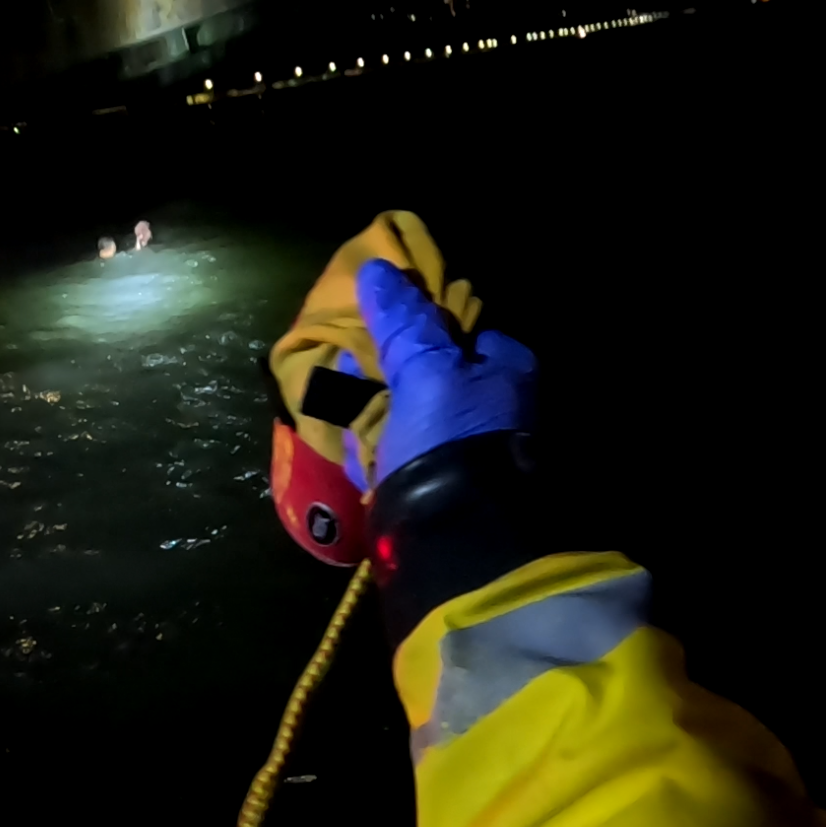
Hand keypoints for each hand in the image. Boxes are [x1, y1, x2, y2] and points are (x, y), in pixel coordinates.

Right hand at [339, 260, 535, 489]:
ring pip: (418, 415)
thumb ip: (402, 321)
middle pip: (440, 375)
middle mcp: (500, 410)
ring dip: (381, 410)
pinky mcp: (445, 487)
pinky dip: (379, 448)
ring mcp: (473, 452)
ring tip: (345, 404)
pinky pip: (406, 455)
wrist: (457, 529)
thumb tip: (376, 268)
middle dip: (397, 372)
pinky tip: (356, 447)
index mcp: (510, 373)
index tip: (388, 332)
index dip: (429, 329)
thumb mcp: (425, 368)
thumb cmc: (451, 435)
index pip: (472, 335)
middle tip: (358, 367)